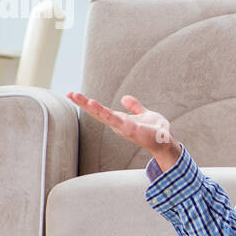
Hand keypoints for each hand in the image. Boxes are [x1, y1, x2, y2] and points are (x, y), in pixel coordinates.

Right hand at [67, 92, 181, 170]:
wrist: (165, 141)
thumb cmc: (155, 130)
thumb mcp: (144, 114)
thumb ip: (135, 107)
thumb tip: (124, 98)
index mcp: (119, 119)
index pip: (100, 110)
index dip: (87, 102)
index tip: (73, 94)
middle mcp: (118, 124)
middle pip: (98, 112)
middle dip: (83, 104)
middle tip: (69, 93)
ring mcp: (124, 127)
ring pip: (105, 116)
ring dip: (94, 108)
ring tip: (83, 99)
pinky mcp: (132, 130)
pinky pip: (118, 121)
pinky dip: (108, 115)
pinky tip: (99, 108)